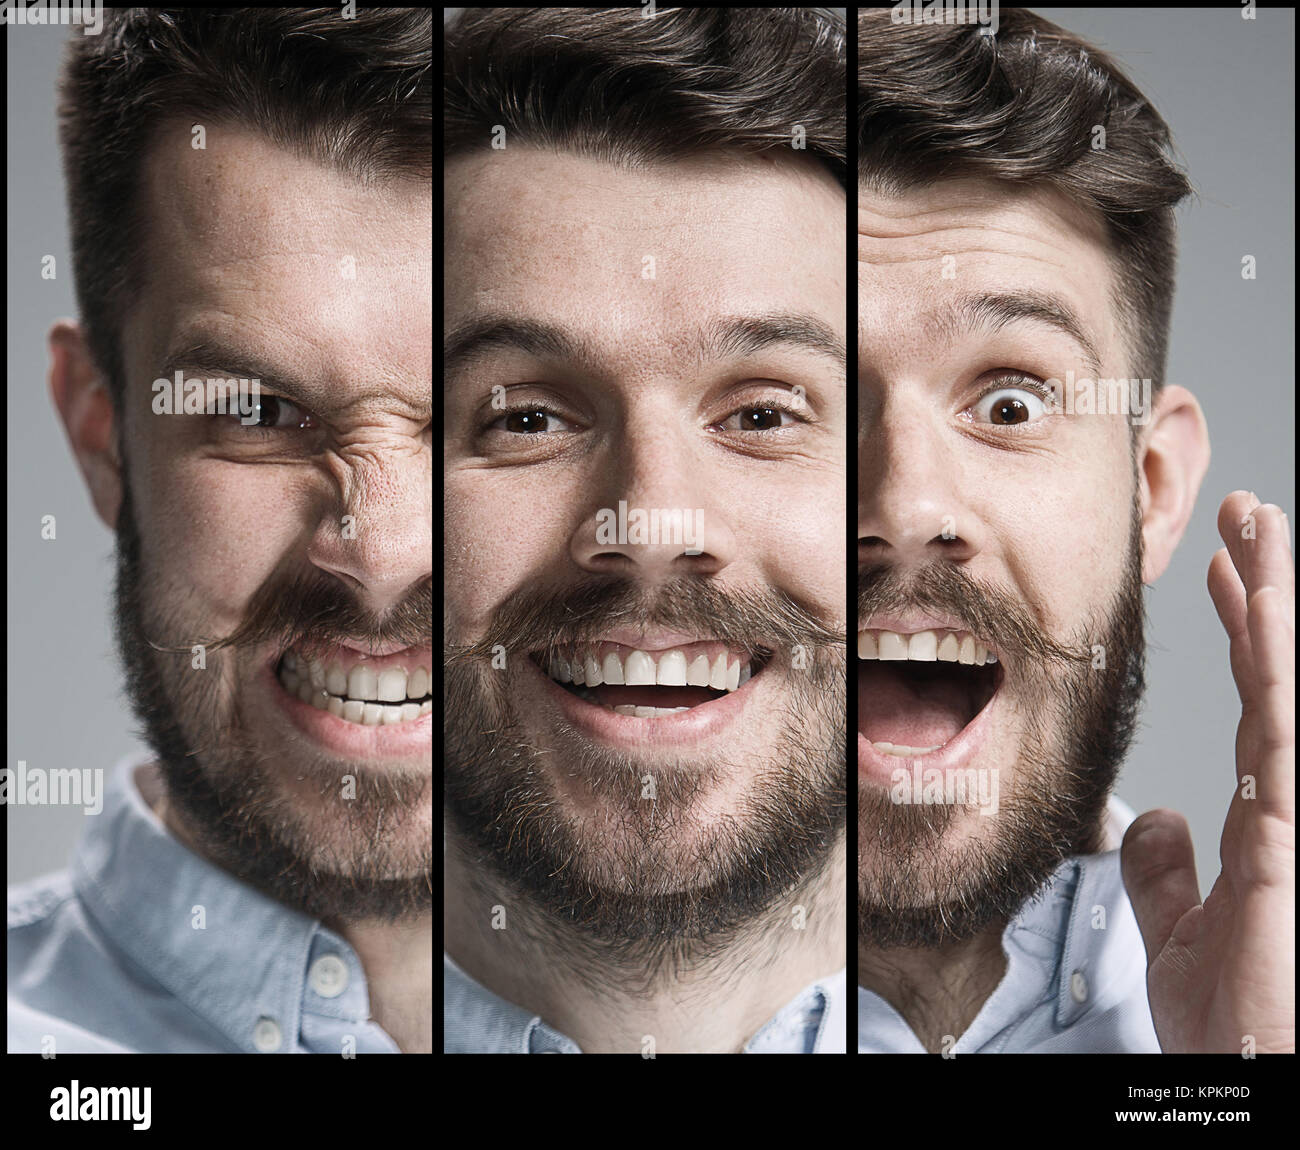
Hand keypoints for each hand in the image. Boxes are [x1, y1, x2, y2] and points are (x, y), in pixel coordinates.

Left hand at [1122, 491, 1293, 1053]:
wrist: (1255, 1079)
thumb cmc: (1236, 1020)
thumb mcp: (1177, 931)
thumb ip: (1165, 870)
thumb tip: (1154, 814)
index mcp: (1265, 814)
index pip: (1253, 701)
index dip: (1242, 631)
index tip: (1221, 571)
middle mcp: (1289, 801)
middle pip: (1278, 675)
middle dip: (1266, 589)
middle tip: (1246, 514)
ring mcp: (1298, 813)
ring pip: (1288, 687)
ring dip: (1274, 604)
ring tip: (1258, 529)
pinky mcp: (1291, 836)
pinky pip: (1283, 736)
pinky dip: (1276, 670)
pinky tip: (1265, 609)